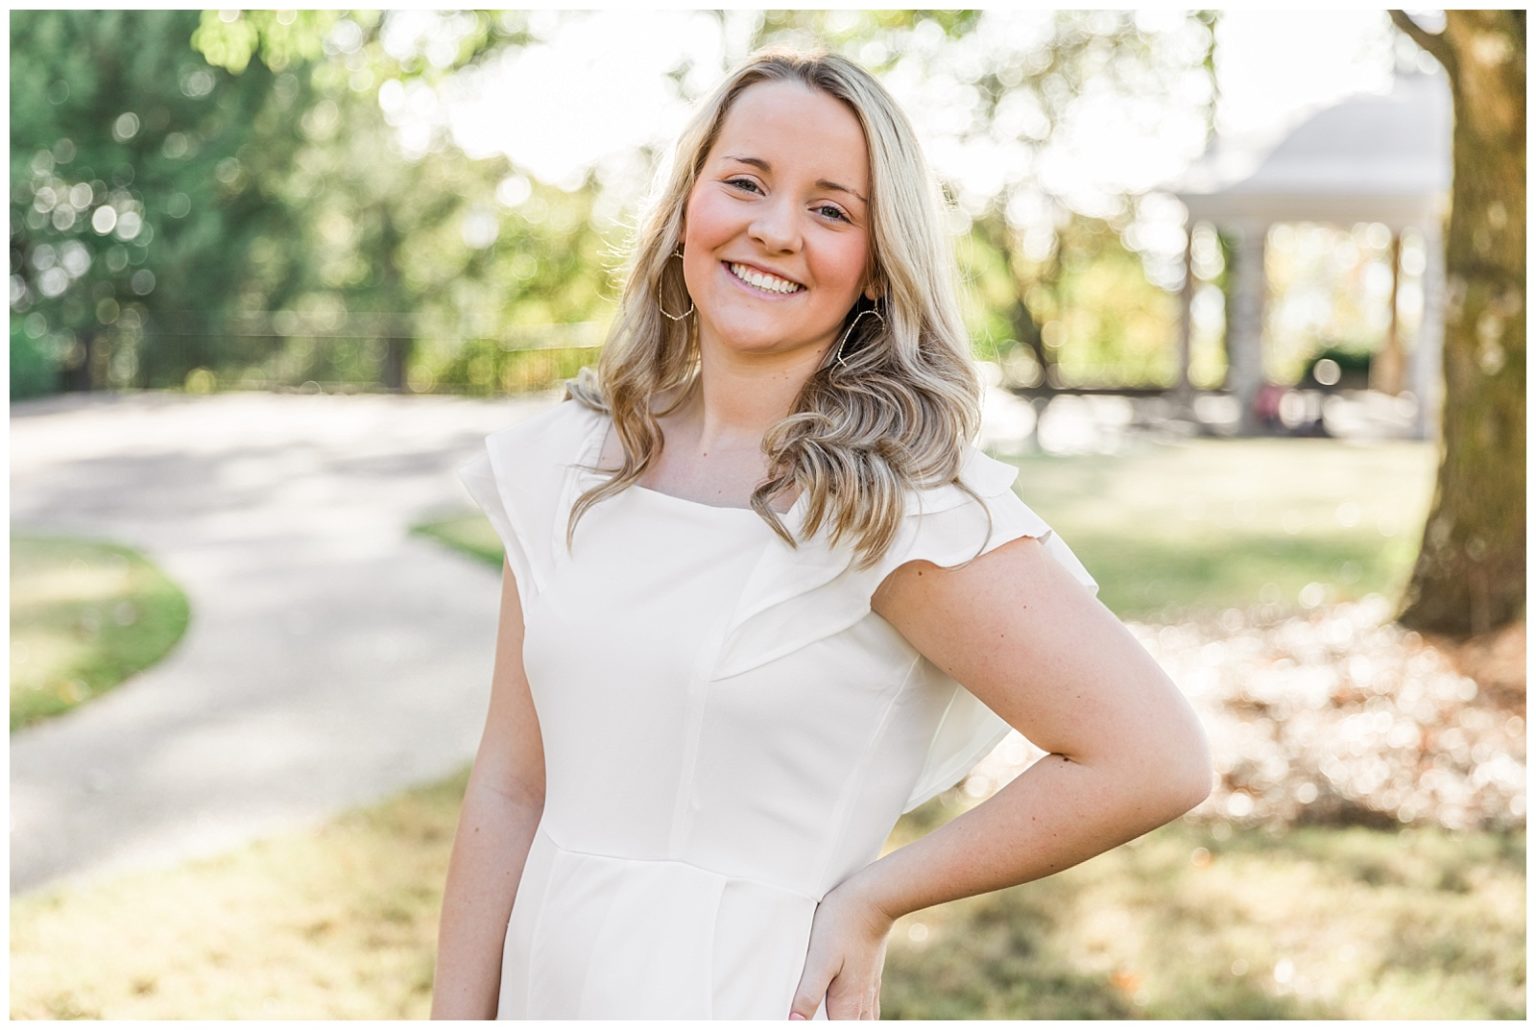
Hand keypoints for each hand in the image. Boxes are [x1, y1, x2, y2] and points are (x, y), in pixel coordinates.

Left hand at [788, 877, 894, 1019]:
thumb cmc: (843, 925)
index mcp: (847, 1002)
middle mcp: (861, 1000)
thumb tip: (795, 1023)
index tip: (803, 1024)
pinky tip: (854, 1010)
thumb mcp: (819, 959)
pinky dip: (860, 1016)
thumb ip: (808, 994)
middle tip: (820, 1022)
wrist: (873, 900)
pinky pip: (869, 1007)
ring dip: (851, 1025)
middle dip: (838, 1028)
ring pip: (865, 1022)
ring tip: (835, 1019)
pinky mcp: (872, 974)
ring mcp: (870, 987)